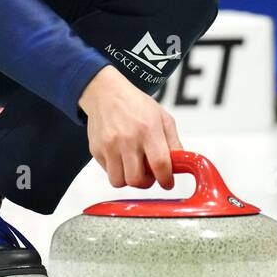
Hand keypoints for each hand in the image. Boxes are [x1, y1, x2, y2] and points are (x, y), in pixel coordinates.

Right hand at [78, 65, 181, 188]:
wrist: (106, 93)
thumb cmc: (136, 104)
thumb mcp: (163, 118)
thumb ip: (174, 143)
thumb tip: (179, 165)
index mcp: (148, 130)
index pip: (160, 164)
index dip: (166, 179)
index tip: (167, 183)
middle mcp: (127, 139)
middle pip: (137, 179)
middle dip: (146, 183)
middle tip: (148, 175)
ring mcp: (109, 145)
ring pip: (119, 181)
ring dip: (129, 179)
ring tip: (133, 167)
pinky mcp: (96, 150)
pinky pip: (107, 172)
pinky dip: (116, 170)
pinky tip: (121, 157)